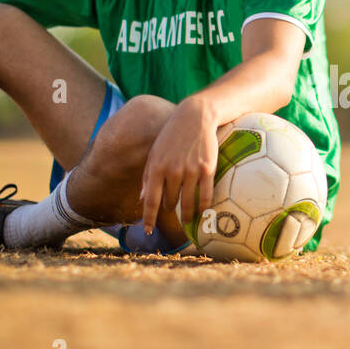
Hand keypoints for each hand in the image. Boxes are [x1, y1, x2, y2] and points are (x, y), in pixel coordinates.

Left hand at [139, 97, 218, 234]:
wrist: (195, 118)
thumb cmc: (172, 136)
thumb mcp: (155, 153)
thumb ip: (148, 177)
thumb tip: (142, 199)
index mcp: (157, 168)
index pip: (151, 200)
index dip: (149, 218)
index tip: (148, 231)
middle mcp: (173, 171)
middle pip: (170, 202)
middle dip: (170, 208)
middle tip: (172, 209)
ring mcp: (191, 171)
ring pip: (188, 202)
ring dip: (187, 214)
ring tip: (188, 219)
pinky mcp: (207, 169)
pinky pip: (205, 195)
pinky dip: (203, 206)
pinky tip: (202, 211)